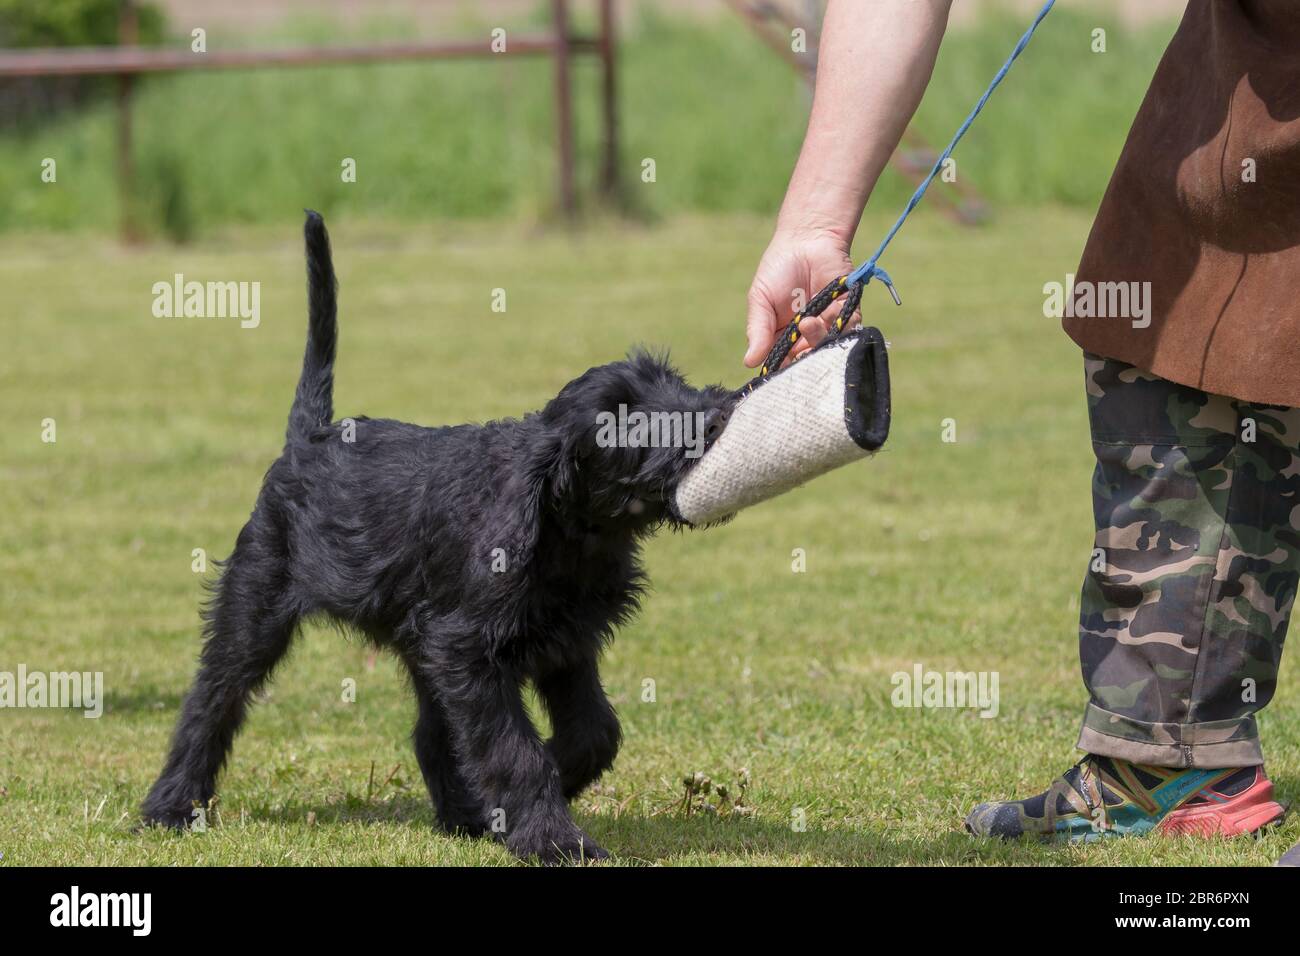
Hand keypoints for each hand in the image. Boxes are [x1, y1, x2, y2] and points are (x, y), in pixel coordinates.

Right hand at [744, 229, 856, 368]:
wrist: (806, 240)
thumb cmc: (778, 270)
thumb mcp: (760, 300)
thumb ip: (758, 330)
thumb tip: (749, 362)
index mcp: (783, 338)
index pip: (785, 364)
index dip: (786, 369)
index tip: (782, 365)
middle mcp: (807, 336)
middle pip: (810, 360)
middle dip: (806, 357)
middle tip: (799, 346)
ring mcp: (829, 325)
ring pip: (830, 347)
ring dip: (820, 339)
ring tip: (808, 321)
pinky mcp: (848, 312)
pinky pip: (850, 328)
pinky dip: (840, 324)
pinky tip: (828, 310)